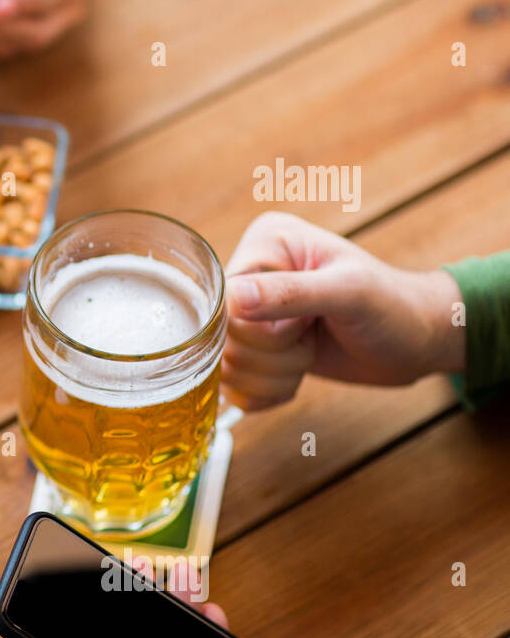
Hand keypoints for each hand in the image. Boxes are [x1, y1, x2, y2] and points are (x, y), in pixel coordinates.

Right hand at [221, 211, 464, 409]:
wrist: (414, 342)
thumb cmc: (393, 307)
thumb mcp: (349, 293)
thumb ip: (291, 293)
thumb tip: (233, 298)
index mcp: (265, 244)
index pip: (224, 301)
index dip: (262, 330)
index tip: (305, 326)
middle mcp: (248, 275)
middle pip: (223, 338)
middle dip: (274, 356)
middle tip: (312, 338)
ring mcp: (248, 315)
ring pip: (227, 367)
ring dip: (276, 376)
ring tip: (310, 353)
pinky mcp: (253, 350)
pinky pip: (234, 387)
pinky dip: (268, 393)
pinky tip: (297, 376)